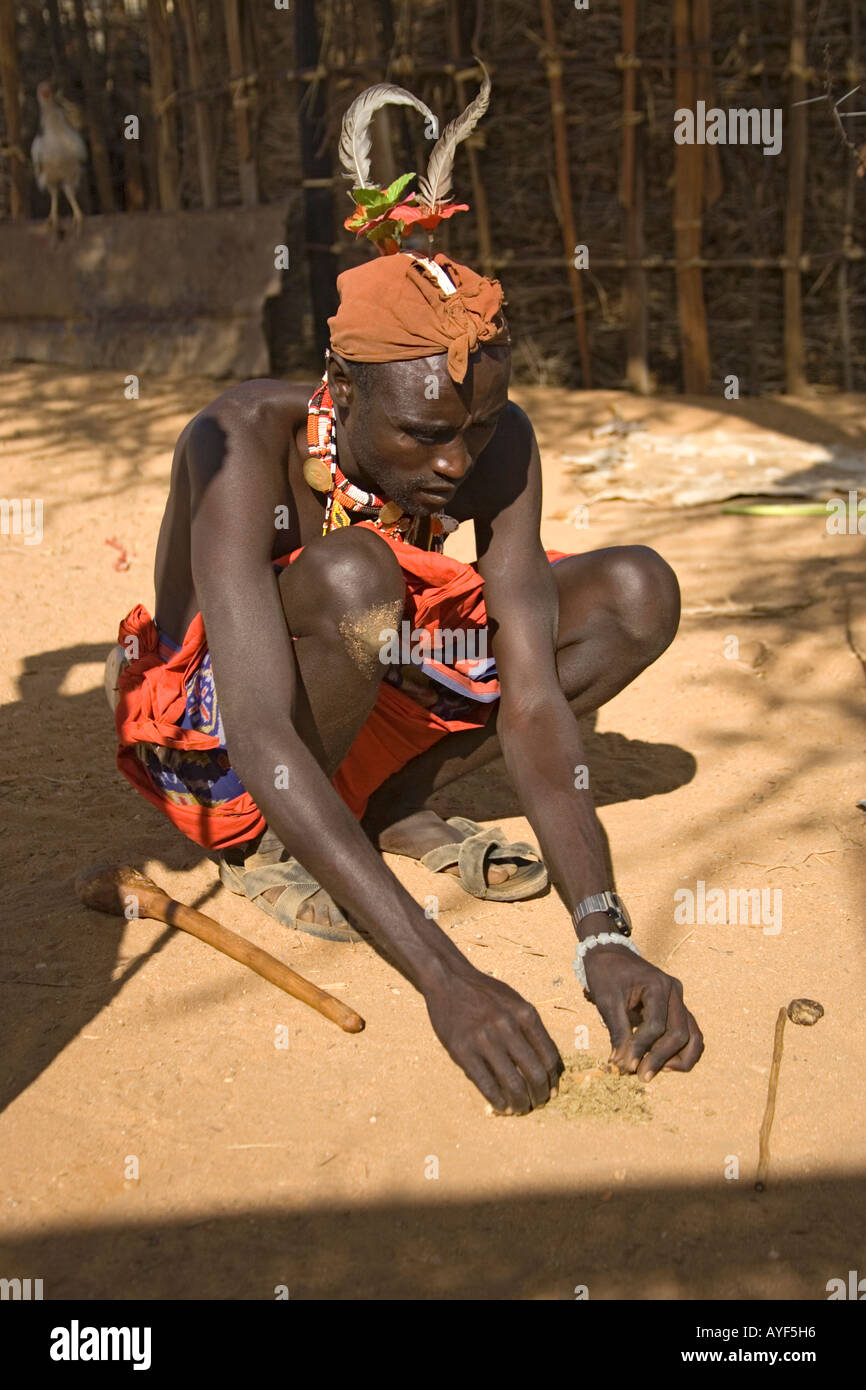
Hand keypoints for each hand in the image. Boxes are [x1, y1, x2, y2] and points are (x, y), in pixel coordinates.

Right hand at [425, 965, 562, 1113]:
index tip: (552, 1090)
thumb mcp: (515, 1002)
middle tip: (538, 1103)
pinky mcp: (462, 1051)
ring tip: (520, 1108)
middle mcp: (507, 1027)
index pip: (549, 1056)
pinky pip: (486, 1084)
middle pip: (535, 1073)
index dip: (553, 1079)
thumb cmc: (485, 993)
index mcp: (525, 1014)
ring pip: (512, 1084)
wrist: (449, 980)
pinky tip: (501, 1106)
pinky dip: (498, 1101)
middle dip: (540, 1095)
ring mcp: (484, 1039)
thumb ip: (531, 1029)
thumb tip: (548, 1066)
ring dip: (520, 1103)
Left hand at [583, 945, 703, 1079]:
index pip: (656, 1026)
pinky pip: (689, 1033)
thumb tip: (621, 1064)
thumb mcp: (607, 1001)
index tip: (625, 1066)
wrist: (609, 954)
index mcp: (658, 985)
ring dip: (678, 1059)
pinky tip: (664, 1064)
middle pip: (679, 1034)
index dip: (641, 1048)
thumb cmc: (606, 974)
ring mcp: (679, 1000)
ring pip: (693, 1036)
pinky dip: (681, 1052)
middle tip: (640, 1076)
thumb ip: (617, 1032)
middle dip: (659, 1058)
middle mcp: (674, 992)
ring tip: (655, 1071)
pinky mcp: (677, 1009)